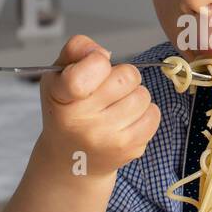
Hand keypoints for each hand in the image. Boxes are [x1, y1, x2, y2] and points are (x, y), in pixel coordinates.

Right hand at [37, 34, 161, 176]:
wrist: (71, 160)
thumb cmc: (66, 111)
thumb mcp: (58, 75)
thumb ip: (77, 50)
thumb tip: (103, 53)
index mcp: (62, 96)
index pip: (93, 66)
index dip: (98, 60)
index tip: (94, 67)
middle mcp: (83, 120)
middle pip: (127, 76)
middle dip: (122, 77)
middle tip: (108, 89)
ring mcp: (108, 137)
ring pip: (143, 95)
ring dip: (134, 96)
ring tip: (115, 106)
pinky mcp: (129, 149)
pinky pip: (154, 114)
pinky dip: (144, 113)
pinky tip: (126, 120)